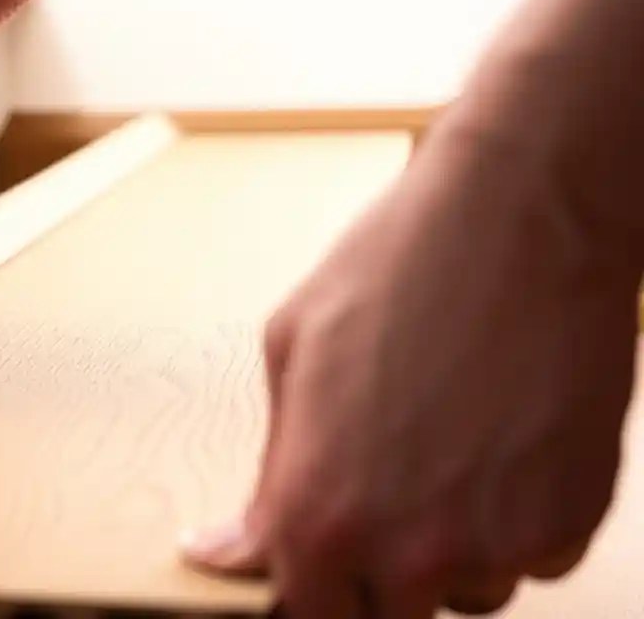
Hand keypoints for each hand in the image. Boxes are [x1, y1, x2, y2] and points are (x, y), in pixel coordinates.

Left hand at [183, 110, 639, 615]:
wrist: (522, 214)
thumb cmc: (395, 267)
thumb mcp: (290, 356)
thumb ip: (265, 476)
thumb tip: (221, 553)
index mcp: (317, 514)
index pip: (307, 613)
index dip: (310, 587)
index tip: (317, 558)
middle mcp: (407, 550)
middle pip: (384, 617)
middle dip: (374, 574)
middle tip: (382, 494)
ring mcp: (498, 543)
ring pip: (464, 592)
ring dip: (448, 550)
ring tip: (443, 450)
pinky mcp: (572, 519)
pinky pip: (533, 560)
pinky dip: (515, 523)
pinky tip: (499, 445)